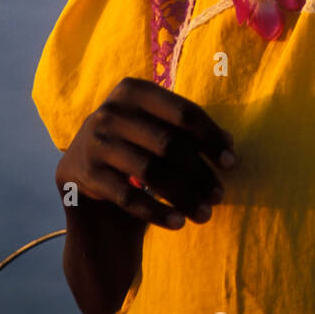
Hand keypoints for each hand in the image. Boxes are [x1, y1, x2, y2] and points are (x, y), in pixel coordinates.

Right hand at [55, 78, 236, 229]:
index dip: (211, 137)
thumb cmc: (134, 152)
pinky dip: (157, 212)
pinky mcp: (83, 174)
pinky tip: (179, 223)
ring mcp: (94, 142)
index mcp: (133, 90)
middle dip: (199, 172)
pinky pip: (128, 197)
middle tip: (220, 195)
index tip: (231, 163)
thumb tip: (229, 145)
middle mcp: (110, 111)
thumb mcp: (155, 131)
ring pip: (150, 172)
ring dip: (183, 195)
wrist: (86, 181)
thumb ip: (185, 131)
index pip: (182, 112)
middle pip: (168, 143)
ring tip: (205, 214)